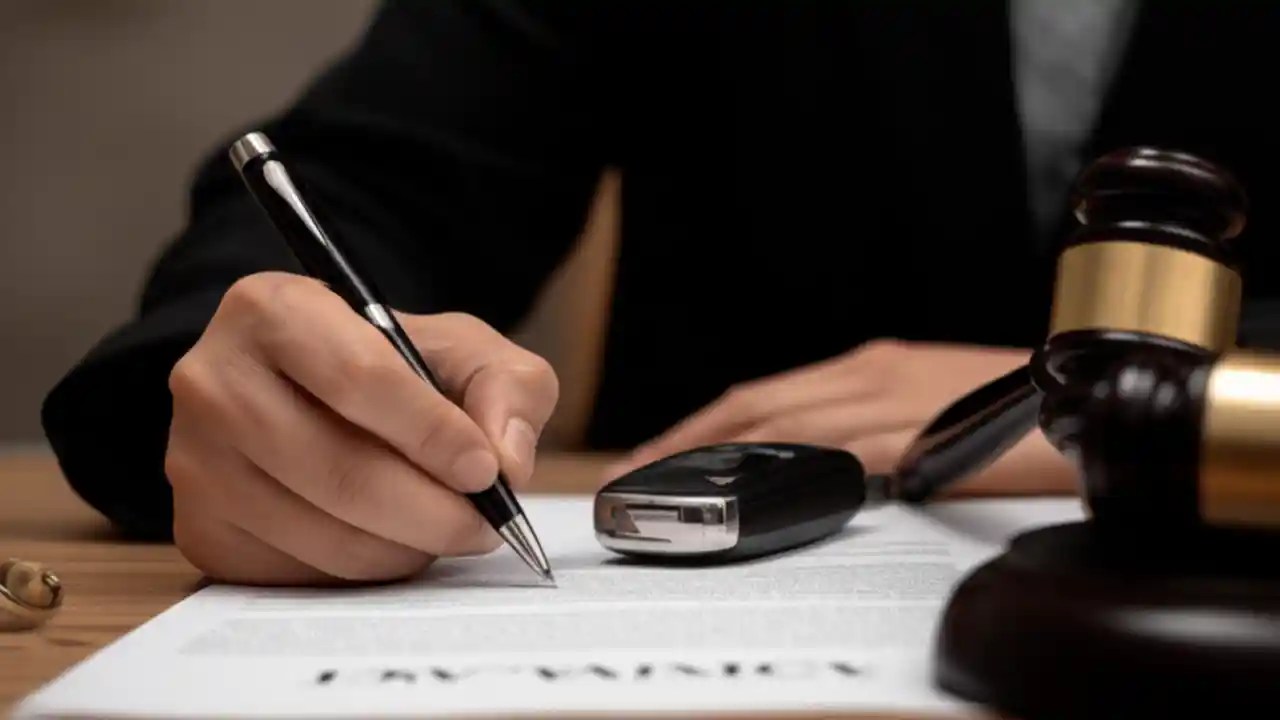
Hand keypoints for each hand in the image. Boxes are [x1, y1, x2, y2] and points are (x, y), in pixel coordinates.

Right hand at [164, 272, 557, 585]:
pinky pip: (301, 573)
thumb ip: (506, 386)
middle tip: (486, 523)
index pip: (357, 378)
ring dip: (407, 546)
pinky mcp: (201, 529)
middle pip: (340, 470)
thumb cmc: (391, 367)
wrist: (312, 394)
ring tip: (444, 526)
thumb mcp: (463, 348)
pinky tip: (391, 538)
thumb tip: (507, 462)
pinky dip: (366, 568)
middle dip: (433, 509)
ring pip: (324, 533)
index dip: (431, 433)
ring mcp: (196, 461)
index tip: (485, 470)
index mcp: (273, 309)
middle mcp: (213, 380)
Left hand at [606, 339, 1074, 493]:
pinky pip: (839, 448)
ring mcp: (890, 395)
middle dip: (689, 438)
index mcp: (868, 368)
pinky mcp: (920, 428)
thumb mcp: (929, 409)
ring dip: (718, 450)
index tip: (659, 449)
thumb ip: (877, 431)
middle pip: (756, 404)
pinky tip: (754, 486)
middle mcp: (867, 373)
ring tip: (668, 481)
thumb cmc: (1012, 405)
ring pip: (782, 422)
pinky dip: (787, 465)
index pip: (765, 394)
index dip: (703, 422)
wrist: (1085, 382)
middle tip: (636, 469)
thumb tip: (832, 466)